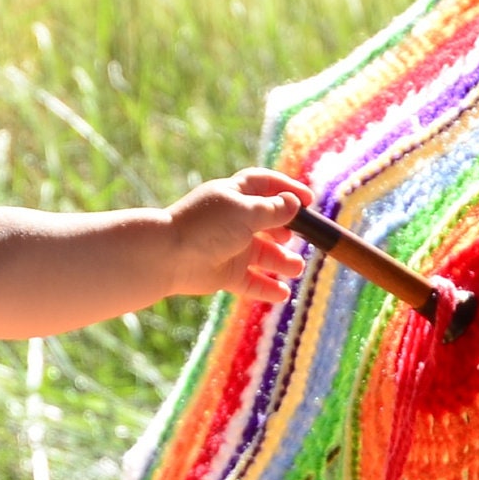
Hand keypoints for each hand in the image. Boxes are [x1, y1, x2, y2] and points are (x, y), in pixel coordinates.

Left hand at [166, 168, 309, 304]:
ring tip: (295, 268)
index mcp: (235, 195)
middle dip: (287, 230)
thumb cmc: (207, 227)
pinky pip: (251, 282)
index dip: (287, 190)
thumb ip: (274, 210)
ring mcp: (229, 248)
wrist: (168, 256)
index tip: (309, 200)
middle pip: (268, 222)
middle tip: (301, 237)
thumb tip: (294, 205)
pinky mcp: (224, 274)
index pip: (265, 185)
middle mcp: (233, 220)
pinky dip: (267, 288)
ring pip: (263, 254)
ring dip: (282, 261)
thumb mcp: (246, 212)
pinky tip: (283, 294)